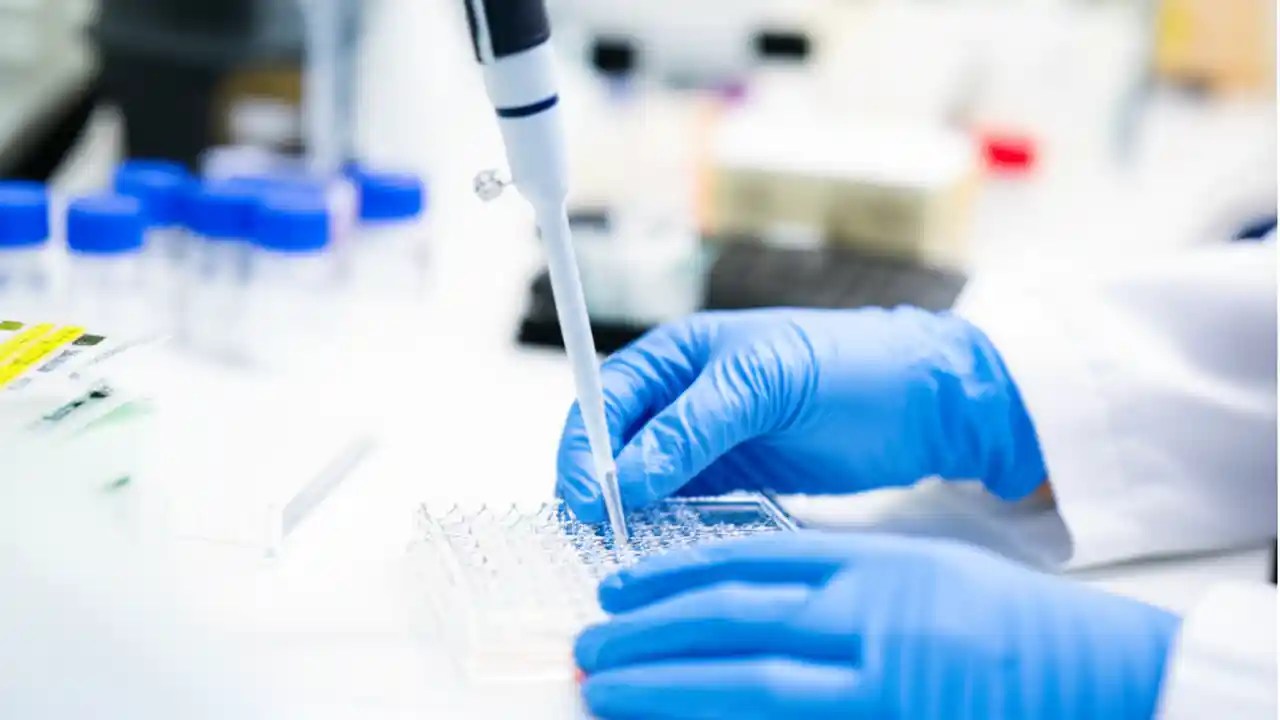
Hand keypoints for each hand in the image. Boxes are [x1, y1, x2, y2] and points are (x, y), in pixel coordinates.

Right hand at [557, 308, 1045, 521]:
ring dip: (625, 510)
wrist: (928, 404)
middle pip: (612, 443)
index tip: (583, 493)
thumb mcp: (767, 383)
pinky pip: (681, 503)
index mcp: (679, 354)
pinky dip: (664, 525)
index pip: (604, 396)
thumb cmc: (853, 366)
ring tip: (617, 549)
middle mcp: (683, 396)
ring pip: (640, 478)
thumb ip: (693, 425)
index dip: (583, 444)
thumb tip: (623, 473)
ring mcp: (706, 440)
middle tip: (595, 531)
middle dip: (595, 483)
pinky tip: (659, 548)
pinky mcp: (733, 478)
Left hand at [575, 532, 1179, 719]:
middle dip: (649, 633)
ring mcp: (882, 679)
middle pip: (731, 617)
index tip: (620, 591)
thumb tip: (748, 593)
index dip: (673, 576)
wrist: (1104, 672)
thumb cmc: (1014, 624)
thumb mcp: (921, 570)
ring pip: (747, 684)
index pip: (748, 562)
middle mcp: (871, 616)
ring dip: (666, 688)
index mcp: (875, 564)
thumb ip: (839, 575)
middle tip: (589, 646)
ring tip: (605, 690)